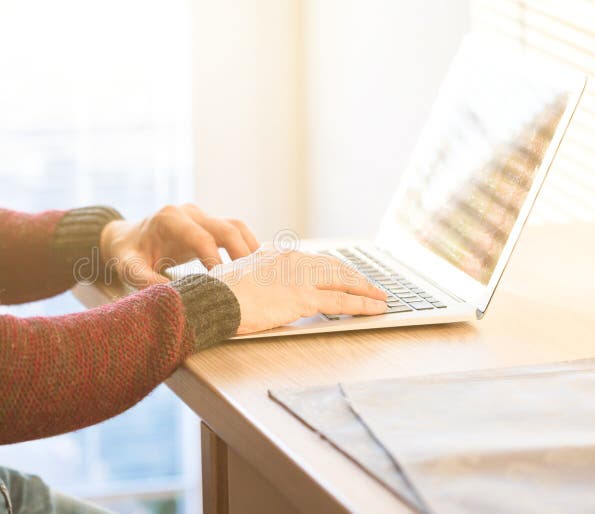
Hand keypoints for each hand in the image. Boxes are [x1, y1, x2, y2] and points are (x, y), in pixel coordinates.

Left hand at [100, 203, 259, 286]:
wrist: (127, 238)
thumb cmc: (128, 253)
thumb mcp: (129, 267)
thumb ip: (146, 280)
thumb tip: (174, 296)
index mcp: (169, 219)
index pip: (201, 238)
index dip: (216, 261)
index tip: (223, 284)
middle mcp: (189, 212)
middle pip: (226, 228)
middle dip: (242, 255)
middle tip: (251, 281)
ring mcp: (201, 216)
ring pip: (236, 226)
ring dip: (250, 248)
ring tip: (260, 274)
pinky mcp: (209, 224)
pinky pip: (234, 231)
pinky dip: (247, 247)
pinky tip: (254, 267)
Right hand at [211, 248, 387, 333]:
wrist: (213, 298)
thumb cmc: (217, 293)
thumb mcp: (236, 277)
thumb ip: (254, 279)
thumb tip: (258, 289)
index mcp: (274, 255)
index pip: (312, 260)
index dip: (332, 269)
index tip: (344, 275)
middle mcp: (291, 261)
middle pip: (333, 267)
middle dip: (355, 278)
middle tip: (372, 287)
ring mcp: (299, 277)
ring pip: (343, 281)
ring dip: (366, 290)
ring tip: (381, 298)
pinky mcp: (303, 297)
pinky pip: (342, 300)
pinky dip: (363, 304)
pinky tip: (376, 309)